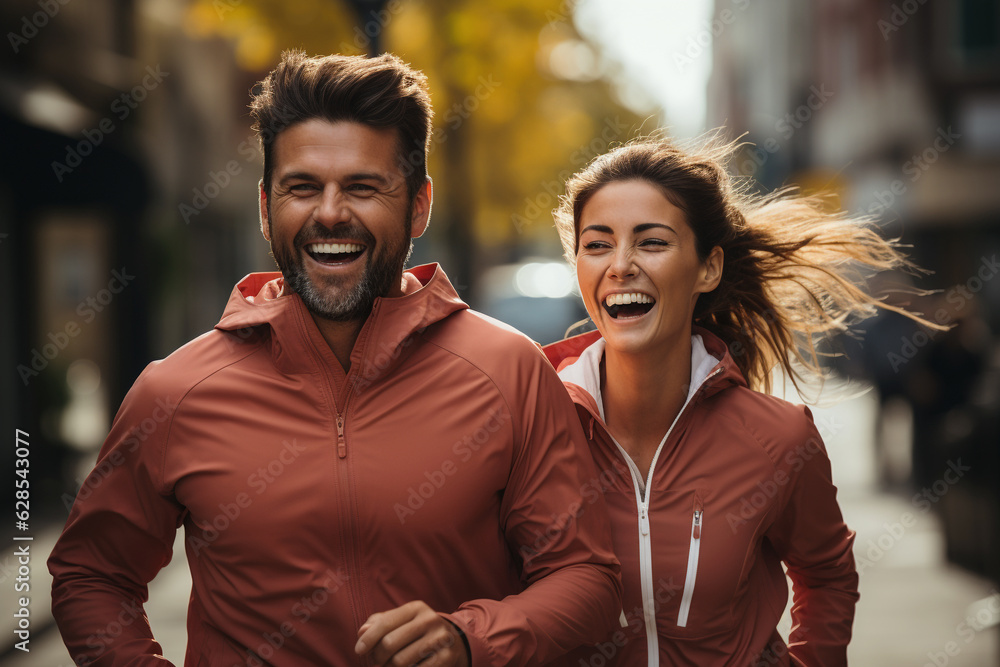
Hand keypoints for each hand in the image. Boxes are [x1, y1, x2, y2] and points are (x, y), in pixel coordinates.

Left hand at [355, 600, 469, 666]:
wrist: (453, 642)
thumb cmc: (417, 632)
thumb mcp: (401, 621)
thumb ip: (379, 623)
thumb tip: (362, 632)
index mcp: (416, 608)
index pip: (385, 623)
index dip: (368, 639)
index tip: (359, 650)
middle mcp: (430, 620)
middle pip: (389, 644)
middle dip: (377, 656)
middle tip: (376, 661)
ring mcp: (439, 639)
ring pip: (399, 662)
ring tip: (388, 666)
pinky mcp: (445, 658)